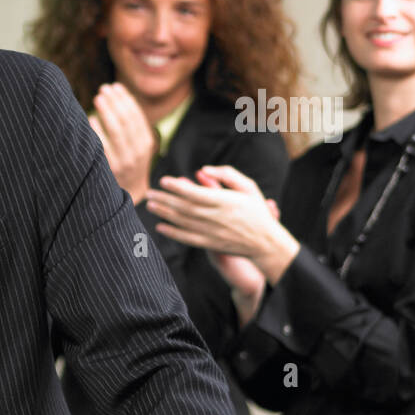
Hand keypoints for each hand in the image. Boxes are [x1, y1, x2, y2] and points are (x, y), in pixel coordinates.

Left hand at [89, 83, 156, 203]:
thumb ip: (131, 126)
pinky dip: (98, 131)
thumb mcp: (137, 146)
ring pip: (117, 131)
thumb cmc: (129, 164)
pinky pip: (104, 146)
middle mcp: (138, 151)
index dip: (126, 99)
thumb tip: (117, 96)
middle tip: (104, 88)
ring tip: (98, 97)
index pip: (137, 116)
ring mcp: (125, 160)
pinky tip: (91, 119)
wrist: (129, 194)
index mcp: (146, 143)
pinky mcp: (111, 169)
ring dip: (107, 111)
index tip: (115, 86)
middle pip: (127, 120)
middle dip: (115, 102)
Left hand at [145, 165, 299, 283]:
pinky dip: (172, 233)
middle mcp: (216, 217)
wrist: (265, 243)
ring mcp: (212, 233)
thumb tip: (202, 170)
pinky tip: (160, 227)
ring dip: (164, 213)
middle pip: (184, 207)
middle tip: (149, 193)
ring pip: (182, 222)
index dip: (177, 187)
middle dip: (164, 199)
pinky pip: (187, 238)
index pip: (195, 193)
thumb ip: (227, 175)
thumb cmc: (256, 211)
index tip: (163, 181)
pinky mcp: (210, 245)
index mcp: (225, 201)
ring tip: (150, 206)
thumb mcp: (248, 188)